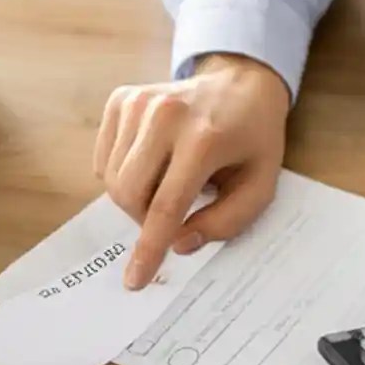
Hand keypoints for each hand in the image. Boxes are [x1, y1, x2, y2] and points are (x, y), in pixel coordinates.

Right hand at [94, 53, 288, 289]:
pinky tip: (152, 164)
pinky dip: (122, 175)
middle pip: (130, 194)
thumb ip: (225, 223)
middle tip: (173, 216)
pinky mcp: (122, 99)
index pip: (166, 206)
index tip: (135, 280)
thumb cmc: (253, 141)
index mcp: (204, 138)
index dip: (149, 248)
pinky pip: (104, 160)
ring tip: (167, 185)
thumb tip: (179, 243)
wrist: (242, 84)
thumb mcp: (259, 187)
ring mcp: (138, 102)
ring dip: (135, 198)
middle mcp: (166, 114)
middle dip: (144, 220)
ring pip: (113, 179)